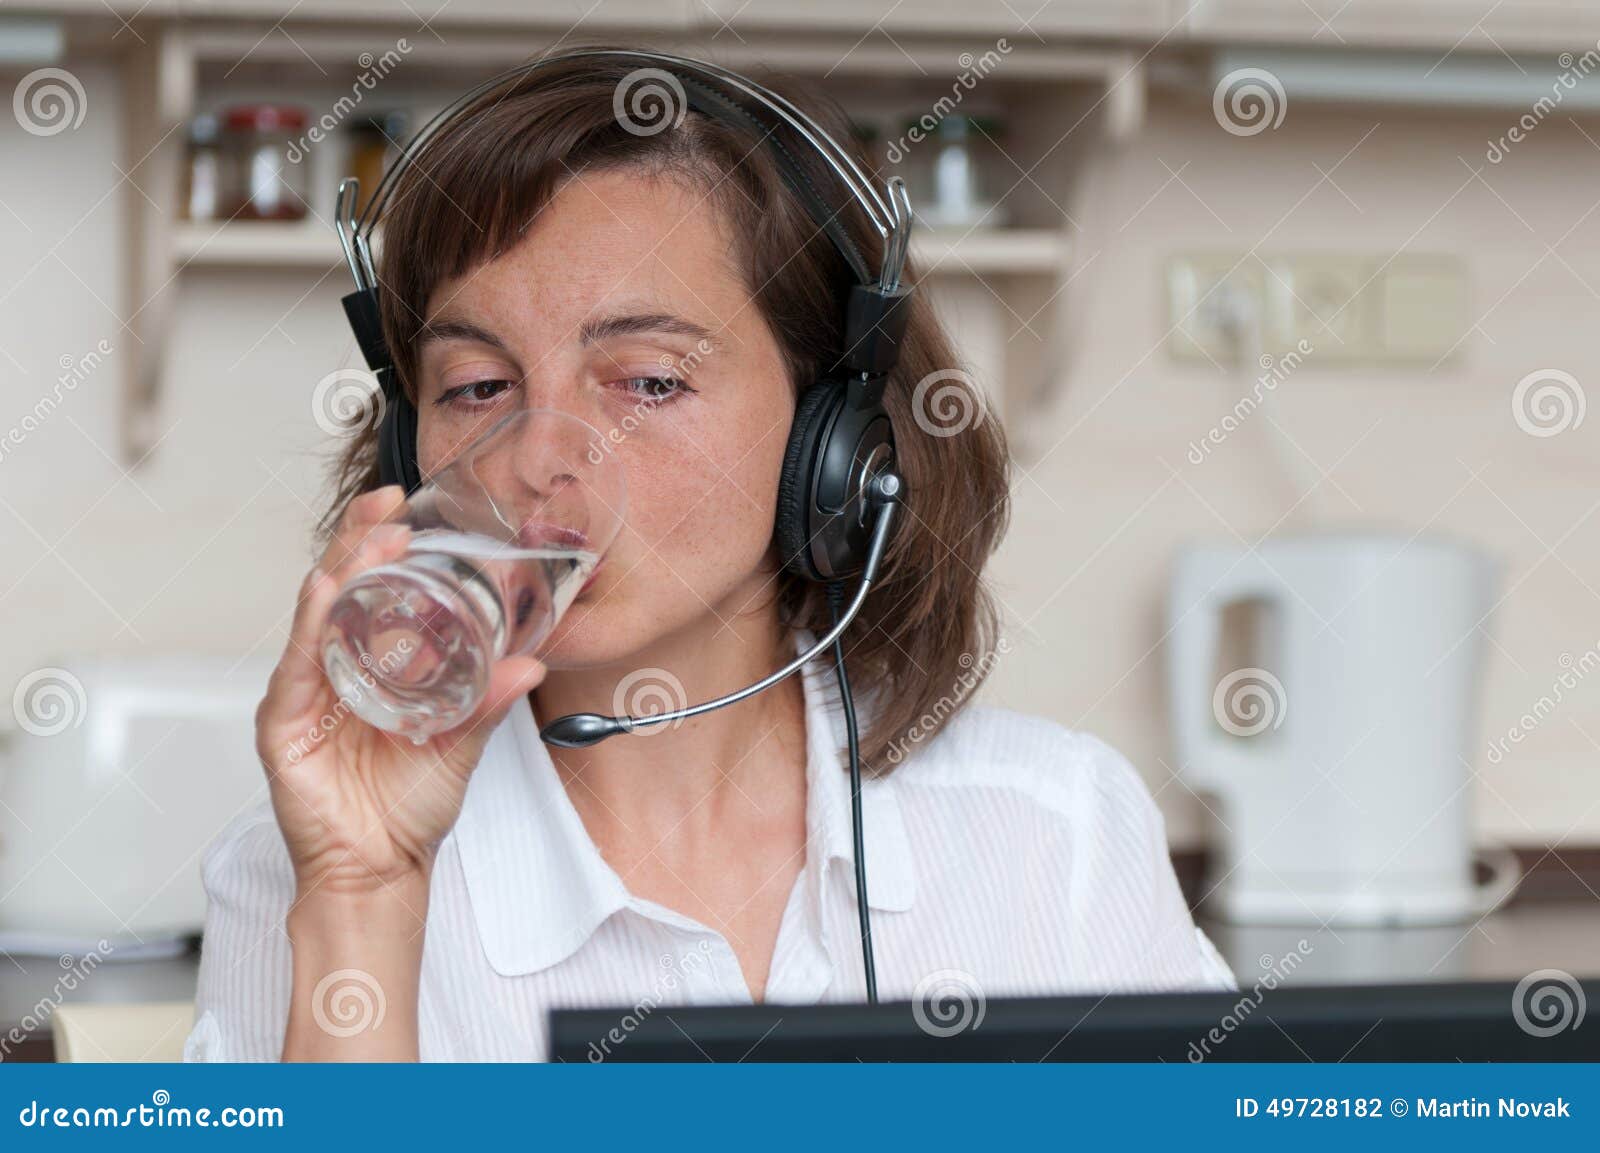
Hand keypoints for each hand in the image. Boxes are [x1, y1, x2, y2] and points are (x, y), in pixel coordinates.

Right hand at [255, 485, 547, 897]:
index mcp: (366, 666)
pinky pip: (296, 667)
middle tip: (389, 505)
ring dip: (341, 570)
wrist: (382, 871)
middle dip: (359, 540)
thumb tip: (530, 663)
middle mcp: (329, 670)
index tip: (405, 508)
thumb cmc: (409, 808)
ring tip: (370, 537)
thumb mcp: (460, 744)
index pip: (366, 591)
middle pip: (336, 589)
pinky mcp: (282, 726)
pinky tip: (322, 592)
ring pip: (316, 617)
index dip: (379, 546)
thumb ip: (487, 703)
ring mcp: (302, 695)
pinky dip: (308, 626)